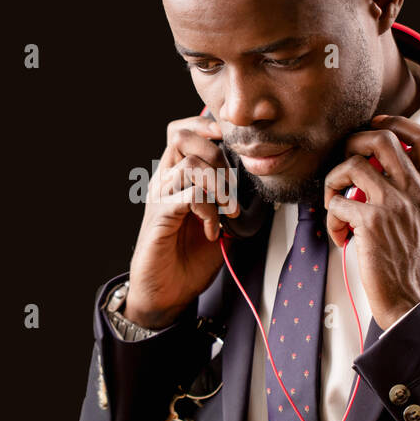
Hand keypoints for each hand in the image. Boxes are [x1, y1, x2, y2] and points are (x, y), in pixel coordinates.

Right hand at [125, 115, 236, 328]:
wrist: (167, 293)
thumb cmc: (189, 260)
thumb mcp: (221, 225)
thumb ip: (232, 202)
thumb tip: (260, 188)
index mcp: (177, 178)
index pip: (183, 132)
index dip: (205, 127)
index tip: (230, 141)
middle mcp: (164, 182)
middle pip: (181, 137)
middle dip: (216, 154)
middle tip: (231, 187)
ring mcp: (160, 198)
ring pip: (189, 165)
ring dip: (218, 186)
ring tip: (228, 212)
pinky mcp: (159, 217)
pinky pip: (188, 195)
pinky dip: (208, 209)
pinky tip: (212, 229)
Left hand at [322, 114, 419, 329]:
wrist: (414, 300)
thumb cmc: (417, 266)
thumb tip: (402, 176)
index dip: (395, 123)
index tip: (374, 127)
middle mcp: (416, 191)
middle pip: (382, 138)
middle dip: (354, 142)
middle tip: (344, 161)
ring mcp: (394, 205)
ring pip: (353, 164)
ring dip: (334, 181)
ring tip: (336, 204)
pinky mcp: (371, 222)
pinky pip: (338, 203)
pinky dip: (332, 219)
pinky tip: (342, 236)